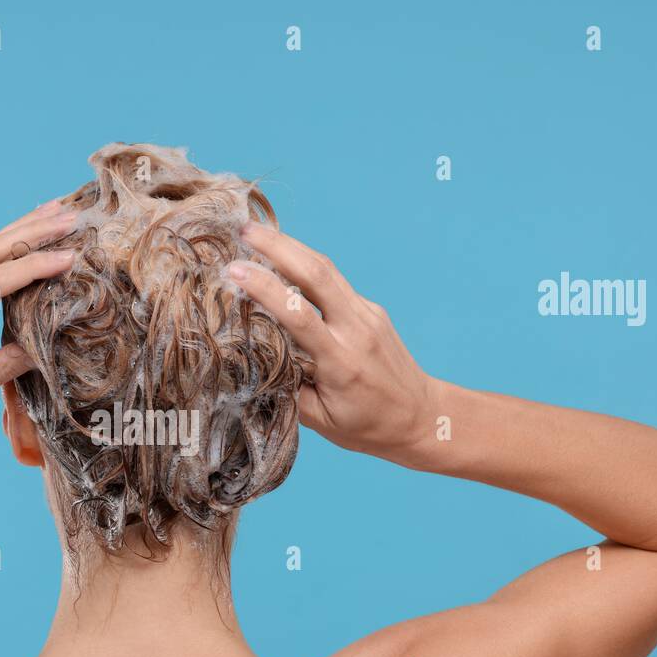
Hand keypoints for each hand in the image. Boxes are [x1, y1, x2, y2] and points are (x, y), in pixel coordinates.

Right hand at [227, 221, 436, 465]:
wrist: (422, 417)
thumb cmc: (367, 427)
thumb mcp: (321, 421)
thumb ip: (287, 390)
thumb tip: (252, 360)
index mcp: (341, 361)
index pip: (299, 315)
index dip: (265, 288)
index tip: (234, 270)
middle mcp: (356, 330)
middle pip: (316, 273)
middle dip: (278, 246)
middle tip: (242, 229)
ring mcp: (367, 315)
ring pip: (326, 269)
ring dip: (290, 246)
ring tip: (255, 232)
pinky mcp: (370, 310)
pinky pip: (333, 282)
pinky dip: (304, 265)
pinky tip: (282, 259)